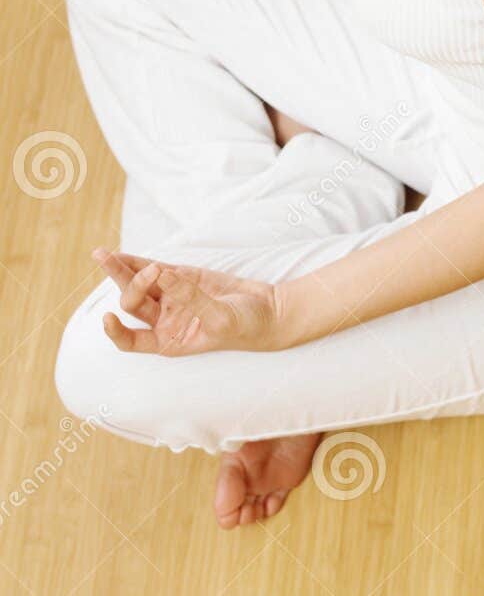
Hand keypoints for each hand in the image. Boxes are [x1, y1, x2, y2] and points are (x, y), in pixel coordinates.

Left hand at [94, 248, 283, 354]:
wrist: (269, 311)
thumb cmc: (246, 327)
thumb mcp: (219, 318)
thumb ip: (191, 299)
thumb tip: (161, 274)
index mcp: (169, 340)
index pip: (131, 340)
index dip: (116, 332)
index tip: (107, 318)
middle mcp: (165, 320)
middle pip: (133, 304)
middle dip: (134, 286)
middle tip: (155, 272)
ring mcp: (174, 297)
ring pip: (139, 284)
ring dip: (121, 271)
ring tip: (102, 255)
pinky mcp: (185, 278)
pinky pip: (156, 270)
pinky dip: (139, 262)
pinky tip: (121, 255)